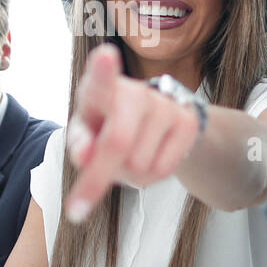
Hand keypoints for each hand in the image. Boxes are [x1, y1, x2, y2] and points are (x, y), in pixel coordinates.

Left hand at [64, 44, 201, 221]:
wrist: (151, 123)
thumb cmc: (106, 127)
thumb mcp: (86, 135)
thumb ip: (81, 144)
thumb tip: (84, 155)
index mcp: (100, 89)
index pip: (101, 78)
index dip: (103, 69)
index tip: (105, 56)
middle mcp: (135, 92)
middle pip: (118, 142)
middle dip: (96, 180)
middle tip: (77, 209)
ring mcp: (165, 105)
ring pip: (139, 165)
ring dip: (127, 175)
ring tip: (126, 159)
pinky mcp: (188, 121)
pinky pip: (163, 169)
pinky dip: (148, 178)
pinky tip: (147, 158)